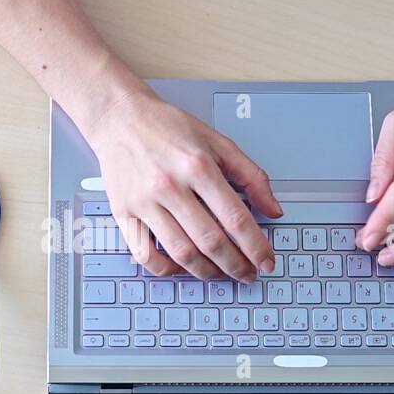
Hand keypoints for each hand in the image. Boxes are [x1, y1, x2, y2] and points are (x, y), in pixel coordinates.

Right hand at [86, 91, 282, 283]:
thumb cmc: (167, 128)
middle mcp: (170, 186)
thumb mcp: (218, 142)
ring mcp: (144, 203)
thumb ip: (251, 175)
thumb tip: (274, 210)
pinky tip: (181, 268)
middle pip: (211, 241)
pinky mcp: (123, 213)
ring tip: (220, 274)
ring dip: (206, 272)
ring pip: (181, 253)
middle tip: (248, 275)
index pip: (235, 218)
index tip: (266, 261)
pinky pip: (145, 254)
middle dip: (236, 266)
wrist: (119, 118)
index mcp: (198, 166)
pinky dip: (166, 269)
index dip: (256, 246)